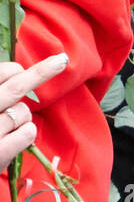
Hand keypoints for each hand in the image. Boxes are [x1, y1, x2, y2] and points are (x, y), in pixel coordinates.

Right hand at [0, 55, 67, 170]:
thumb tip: (18, 72)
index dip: (13, 70)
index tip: (22, 69)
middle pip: (16, 86)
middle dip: (41, 72)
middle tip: (60, 61)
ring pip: (24, 112)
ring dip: (23, 118)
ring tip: (6, 130)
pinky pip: (28, 132)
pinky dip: (27, 134)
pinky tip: (15, 140)